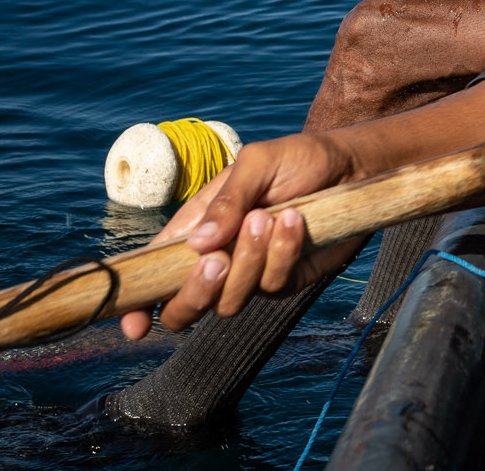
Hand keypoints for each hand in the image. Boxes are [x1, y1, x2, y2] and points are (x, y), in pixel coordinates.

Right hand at [118, 132, 362, 338]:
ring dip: (248, 261)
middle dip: (195, 292)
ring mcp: (251, 274)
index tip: (132, 324)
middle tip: (218, 260)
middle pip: (184, 308)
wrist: (351, 166)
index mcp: (195, 230)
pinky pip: (273, 285)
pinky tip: (294, 220)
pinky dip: (282, 253)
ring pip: (229, 302)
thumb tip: (196, 245)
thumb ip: (225, 200)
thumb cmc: (297, 160)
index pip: (155, 274)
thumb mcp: (257, 164)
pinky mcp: (286, 280)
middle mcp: (218, 259)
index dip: (138, 304)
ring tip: (266, 217)